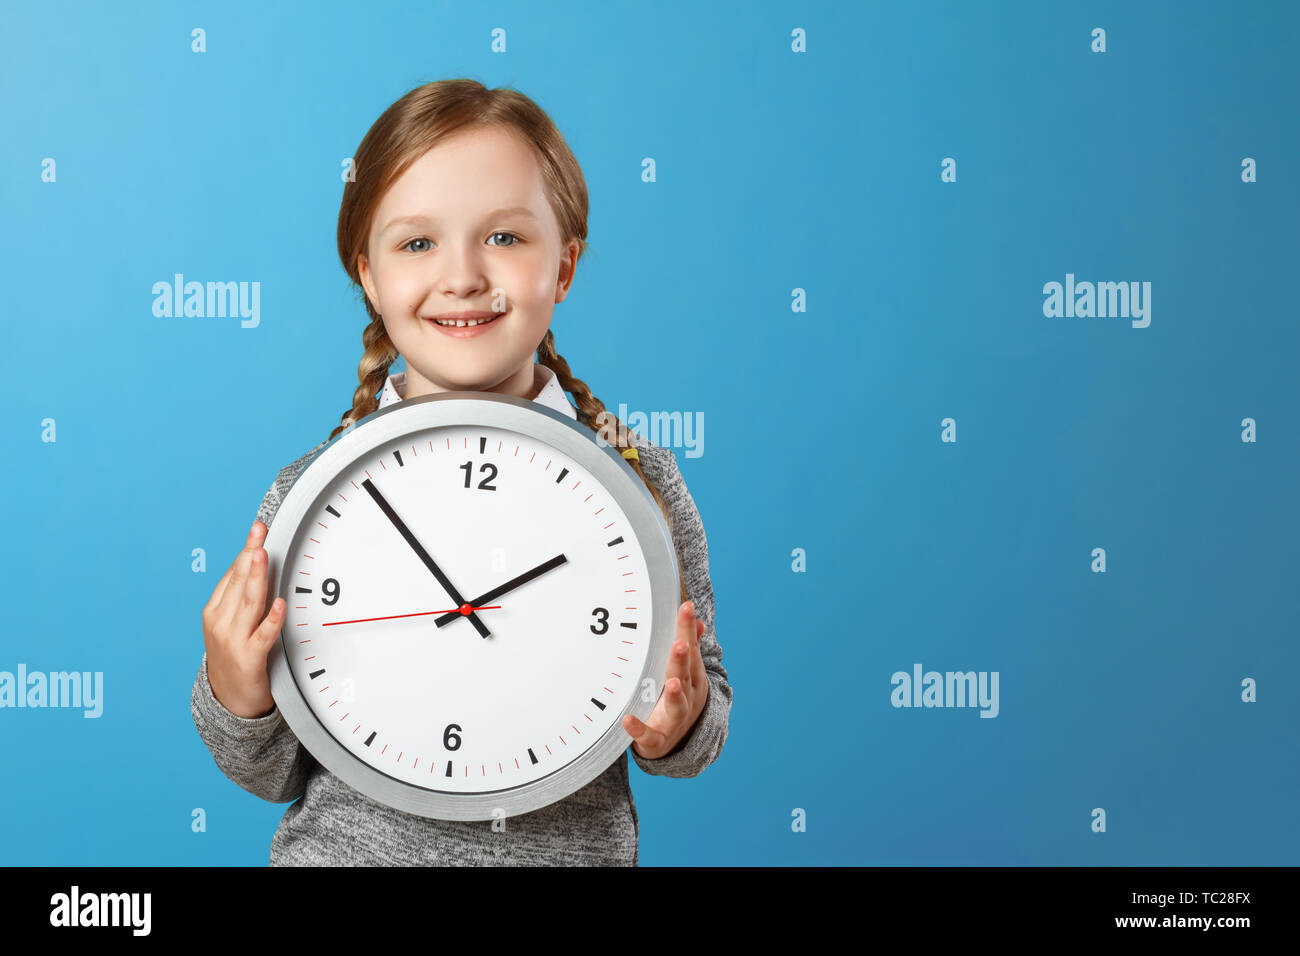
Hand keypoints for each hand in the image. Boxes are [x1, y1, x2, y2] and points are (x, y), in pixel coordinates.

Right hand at [201, 521, 284, 718]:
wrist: (230, 701)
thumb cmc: (236, 657)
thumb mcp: (231, 624)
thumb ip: (242, 598)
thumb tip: (258, 565)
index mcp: (215, 610)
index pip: (232, 574)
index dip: (246, 550)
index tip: (258, 529)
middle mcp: (220, 622)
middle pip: (238, 582)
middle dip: (250, 553)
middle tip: (260, 530)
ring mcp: (232, 640)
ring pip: (248, 602)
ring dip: (256, 576)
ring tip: (262, 554)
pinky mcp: (249, 658)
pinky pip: (263, 635)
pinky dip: (271, 619)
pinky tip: (279, 604)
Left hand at [622, 601, 708, 758]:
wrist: (679, 744)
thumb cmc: (679, 699)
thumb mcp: (688, 675)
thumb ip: (691, 648)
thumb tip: (698, 622)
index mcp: (693, 678)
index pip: (691, 649)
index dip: (688, 629)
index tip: (685, 607)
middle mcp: (687, 697)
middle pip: (685, 675)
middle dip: (683, 659)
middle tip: (680, 644)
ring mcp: (674, 719)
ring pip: (676, 705)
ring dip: (674, 694)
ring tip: (672, 683)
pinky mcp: (657, 739)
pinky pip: (648, 735)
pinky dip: (639, 729)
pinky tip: (628, 720)